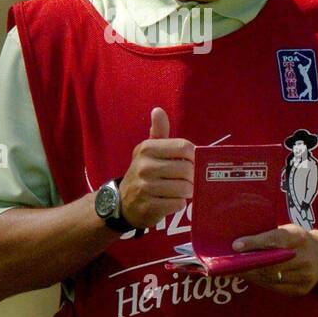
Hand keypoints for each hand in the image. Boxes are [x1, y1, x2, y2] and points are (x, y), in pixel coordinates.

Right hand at [120, 107, 194, 229]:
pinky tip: (171, 200)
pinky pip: (179, 203)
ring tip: (179, 190)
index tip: (189, 162)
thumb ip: (158, 131)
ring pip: (185, 188)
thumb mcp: (148, 150)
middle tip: (186, 179)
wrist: (123, 202)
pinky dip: (179, 203)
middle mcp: (145, 166)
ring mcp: (146, 187)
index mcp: (147, 149)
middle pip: (187, 169)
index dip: (194, 156)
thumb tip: (158, 110)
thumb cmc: (144, 172)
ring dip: (187, 191)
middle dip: (192, 176)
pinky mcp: (150, 206)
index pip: (185, 147)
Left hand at [233, 224, 317, 294]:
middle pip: (271, 264)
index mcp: (300, 237)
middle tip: (229, 264)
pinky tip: (252, 276)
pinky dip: (260, 282)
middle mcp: (305, 257)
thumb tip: (238, 244)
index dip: (255, 243)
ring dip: (251, 275)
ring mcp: (305, 275)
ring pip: (271, 278)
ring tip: (236, 270)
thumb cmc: (296, 241)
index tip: (236, 246)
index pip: (276, 239)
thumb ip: (269, 236)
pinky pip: (275, 287)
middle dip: (247, 264)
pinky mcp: (302, 289)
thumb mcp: (288, 231)